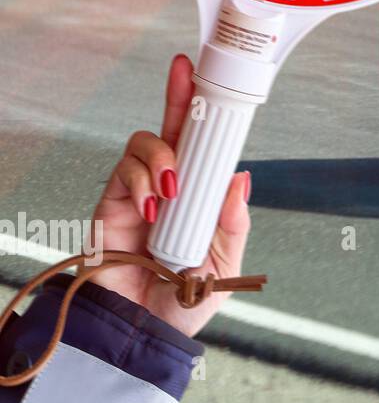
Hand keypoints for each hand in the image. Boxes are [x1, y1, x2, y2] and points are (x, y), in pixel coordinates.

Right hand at [90, 54, 250, 336]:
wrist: (142, 333)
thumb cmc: (183, 301)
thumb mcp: (224, 265)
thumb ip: (233, 225)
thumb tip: (243, 179)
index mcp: (201, 194)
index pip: (204, 146)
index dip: (207, 114)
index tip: (214, 81)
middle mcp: (170, 185)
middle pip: (172, 129)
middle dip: (178, 96)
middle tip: (184, 70)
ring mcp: (139, 192)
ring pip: (145, 145)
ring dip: (162, 159)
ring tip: (172, 192)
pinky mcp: (111, 205)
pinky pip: (123, 174)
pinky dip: (140, 182)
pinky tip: (151, 207)